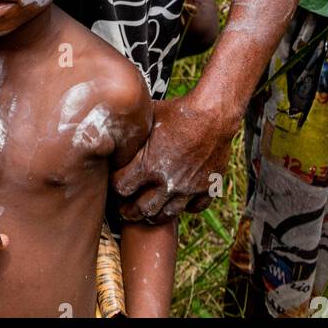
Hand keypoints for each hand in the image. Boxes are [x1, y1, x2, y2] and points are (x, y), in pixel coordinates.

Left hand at [113, 95, 233, 221]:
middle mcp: (167, 182)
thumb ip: (134, 137)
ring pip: (167, 214)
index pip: (121, 187)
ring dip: (154, 215)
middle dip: (129, 210)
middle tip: (124, 210)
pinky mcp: (207, 188)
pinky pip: (195, 208)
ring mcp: (188, 188)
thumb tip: (116, 137)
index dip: (114, 186)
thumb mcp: (147, 119)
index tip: (115, 182)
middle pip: (142, 209)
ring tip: (147, 214)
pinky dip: (186, 207)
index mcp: (148, 165)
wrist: (212, 114)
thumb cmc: (177, 112)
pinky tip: (180, 201)